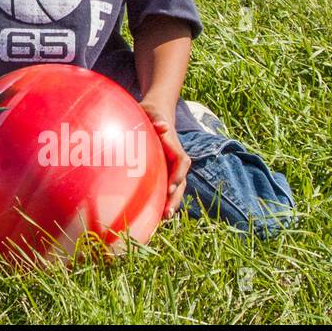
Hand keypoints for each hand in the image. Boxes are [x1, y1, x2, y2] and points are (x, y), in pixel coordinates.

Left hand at [140, 100, 189, 218]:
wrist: (156, 113)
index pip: (181, 162)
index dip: (178, 175)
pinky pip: (167, 186)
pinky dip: (164, 198)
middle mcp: (176, 158)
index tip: (171, 188)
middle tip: (167, 213)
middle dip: (175, 197)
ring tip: (163, 218)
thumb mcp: (150, 112)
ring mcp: (171, 165)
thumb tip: (162, 125)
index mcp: (173, 145)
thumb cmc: (150, 112)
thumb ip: (155, 118)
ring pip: (176, 186)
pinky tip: (154, 213)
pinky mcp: (165, 169)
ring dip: (171, 202)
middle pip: (181, 180)